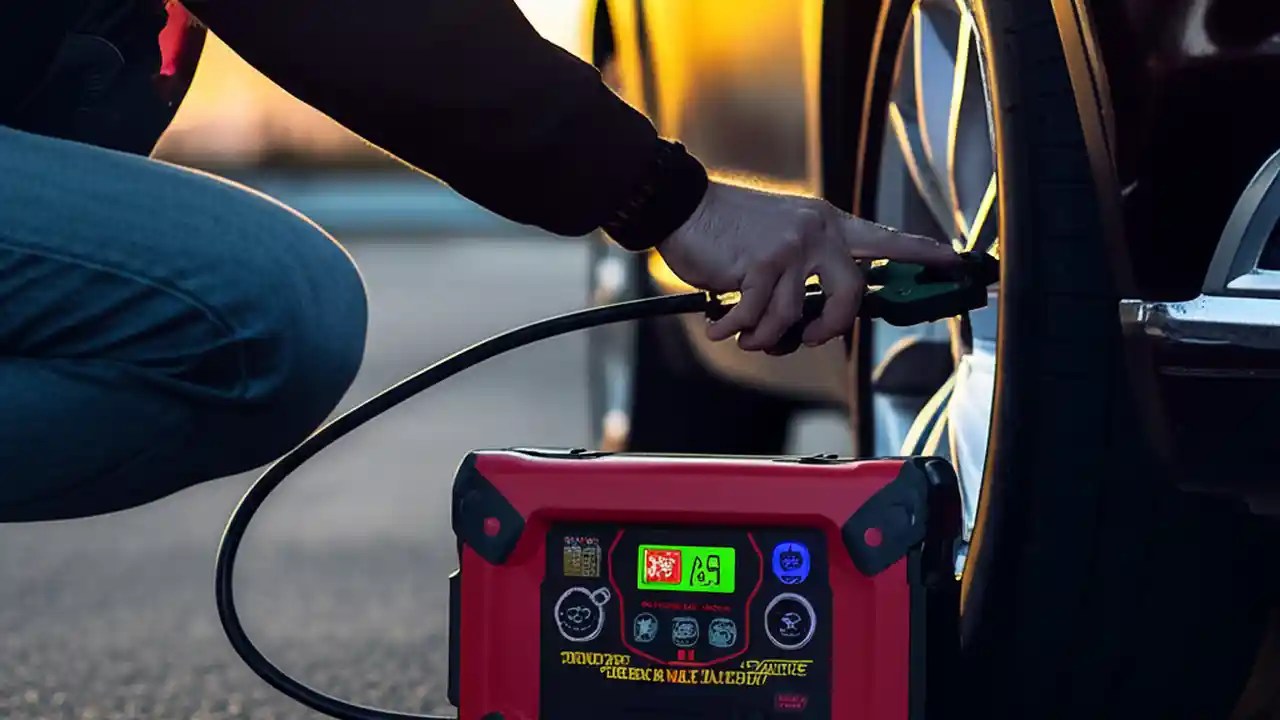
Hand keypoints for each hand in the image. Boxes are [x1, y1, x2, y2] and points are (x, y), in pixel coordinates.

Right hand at [656, 180, 961, 350]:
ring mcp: (792, 245)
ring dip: (766, 336)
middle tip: (808, 337)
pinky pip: (760, 316)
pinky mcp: (762, 261)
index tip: (956, 262)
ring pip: (796, 315)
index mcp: (829, 224)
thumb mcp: (781, 239)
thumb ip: (808, 269)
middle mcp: (818, 232)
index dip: (923, 254)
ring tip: (748, 334)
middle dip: (829, 328)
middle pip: (851, 295)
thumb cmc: (729, 231)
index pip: (886, 240)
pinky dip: (738, 330)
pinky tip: (724, 328)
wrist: (685, 207)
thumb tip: (817, 319)